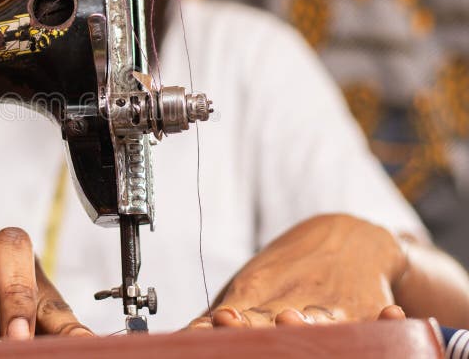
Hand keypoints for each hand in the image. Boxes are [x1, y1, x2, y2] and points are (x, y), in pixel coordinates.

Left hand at [187, 214, 407, 328]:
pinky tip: (389, 315)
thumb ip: (220, 316)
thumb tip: (186, 338)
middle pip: (271, 319)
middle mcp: (292, 298)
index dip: (221, 323)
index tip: (209, 323)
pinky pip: (378, 319)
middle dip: (254, 326)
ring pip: (321, 319)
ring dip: (307, 321)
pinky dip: (384, 319)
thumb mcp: (250, 285)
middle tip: (231, 321)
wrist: (349, 237)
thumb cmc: (288, 272)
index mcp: (255, 291)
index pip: (234, 314)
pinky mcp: (369, 311)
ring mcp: (332, 305)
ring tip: (290, 317)